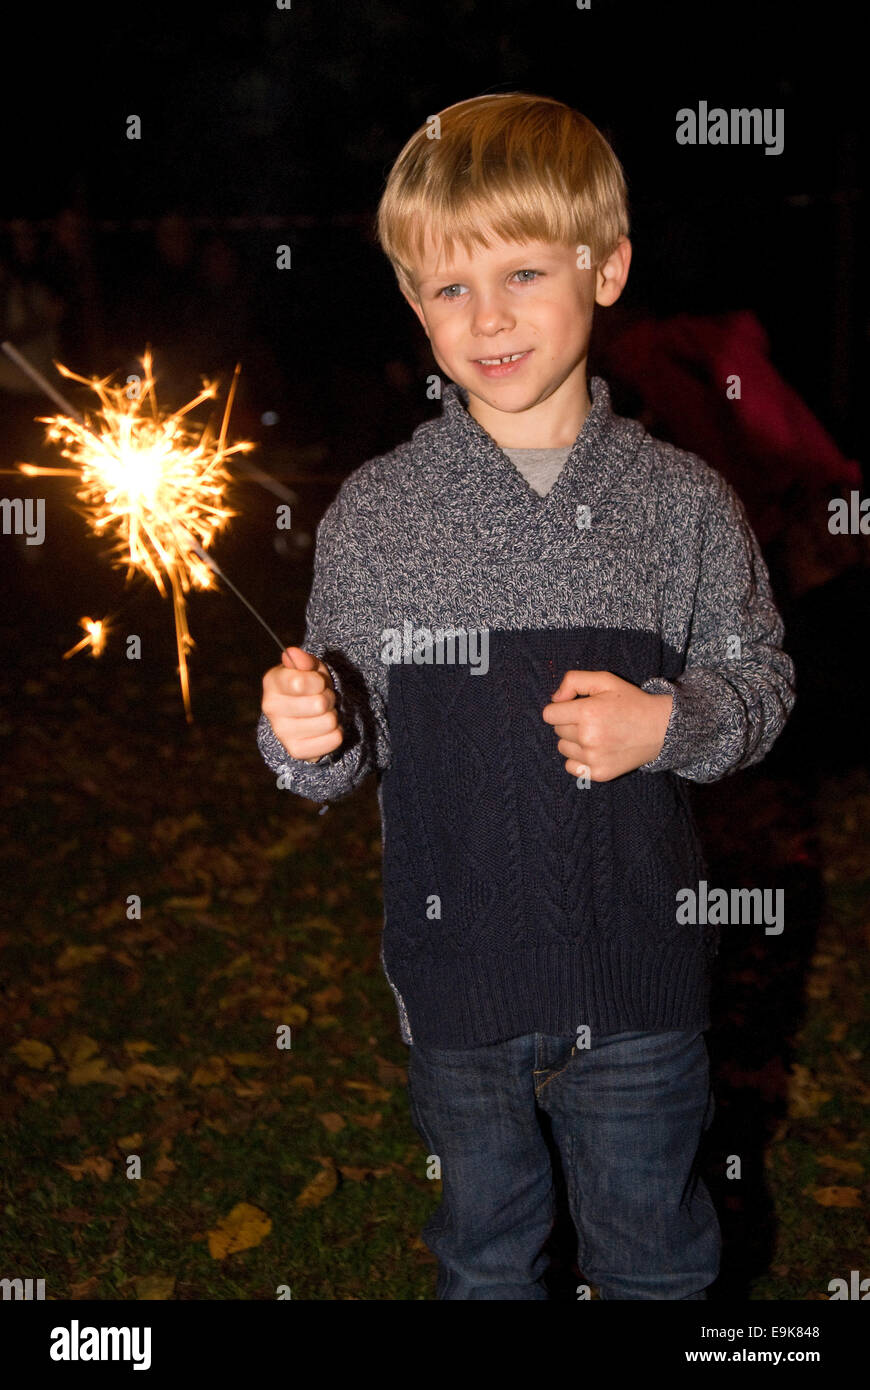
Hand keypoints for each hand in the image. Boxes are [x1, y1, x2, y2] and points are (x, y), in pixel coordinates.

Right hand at [261, 646, 343, 763]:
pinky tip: (324, 729)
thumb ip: (304, 660)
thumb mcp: (311, 668)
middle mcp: (271, 708)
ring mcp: (281, 732)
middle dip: (329, 699)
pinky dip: (336, 733)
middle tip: (323, 699)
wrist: (305, 715)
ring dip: (333, 716)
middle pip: (319, 704)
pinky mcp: (296, 750)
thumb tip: (292, 653)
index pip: (301, 683)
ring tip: (323, 713)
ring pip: (329, 722)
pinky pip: (333, 740)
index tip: (318, 683)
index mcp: (272, 682)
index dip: (319, 681)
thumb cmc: (310, 685)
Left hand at [541, 669, 672, 781]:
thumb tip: (554, 699)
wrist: (660, 729)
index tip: (575, 707)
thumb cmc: (630, 702)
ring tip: (596, 734)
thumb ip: (573, 681)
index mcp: (587, 712)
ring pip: (563, 748)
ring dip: (573, 741)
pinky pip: (571, 767)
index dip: (560, 708)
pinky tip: (596, 750)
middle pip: (557, 730)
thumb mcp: (604, 680)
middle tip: (593, 719)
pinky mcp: (599, 774)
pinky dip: (579, 760)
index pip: (549, 714)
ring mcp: (593, 758)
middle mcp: (588, 737)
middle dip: (570, 723)